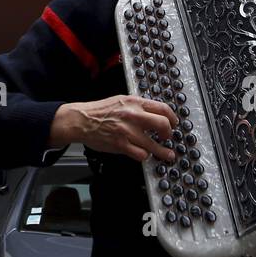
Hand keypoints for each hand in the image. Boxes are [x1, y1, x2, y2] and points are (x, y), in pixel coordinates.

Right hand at [49, 95, 178, 162]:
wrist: (81, 120)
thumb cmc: (100, 111)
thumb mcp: (121, 100)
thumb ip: (138, 106)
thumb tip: (154, 113)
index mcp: (135, 102)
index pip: (163, 108)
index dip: (173, 118)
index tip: (173, 124)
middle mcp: (133, 116)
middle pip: (163, 125)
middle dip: (169, 134)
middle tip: (168, 138)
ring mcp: (128, 131)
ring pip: (154, 144)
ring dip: (163, 152)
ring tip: (167, 155)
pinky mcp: (121, 145)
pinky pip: (141, 154)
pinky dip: (145, 155)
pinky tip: (144, 154)